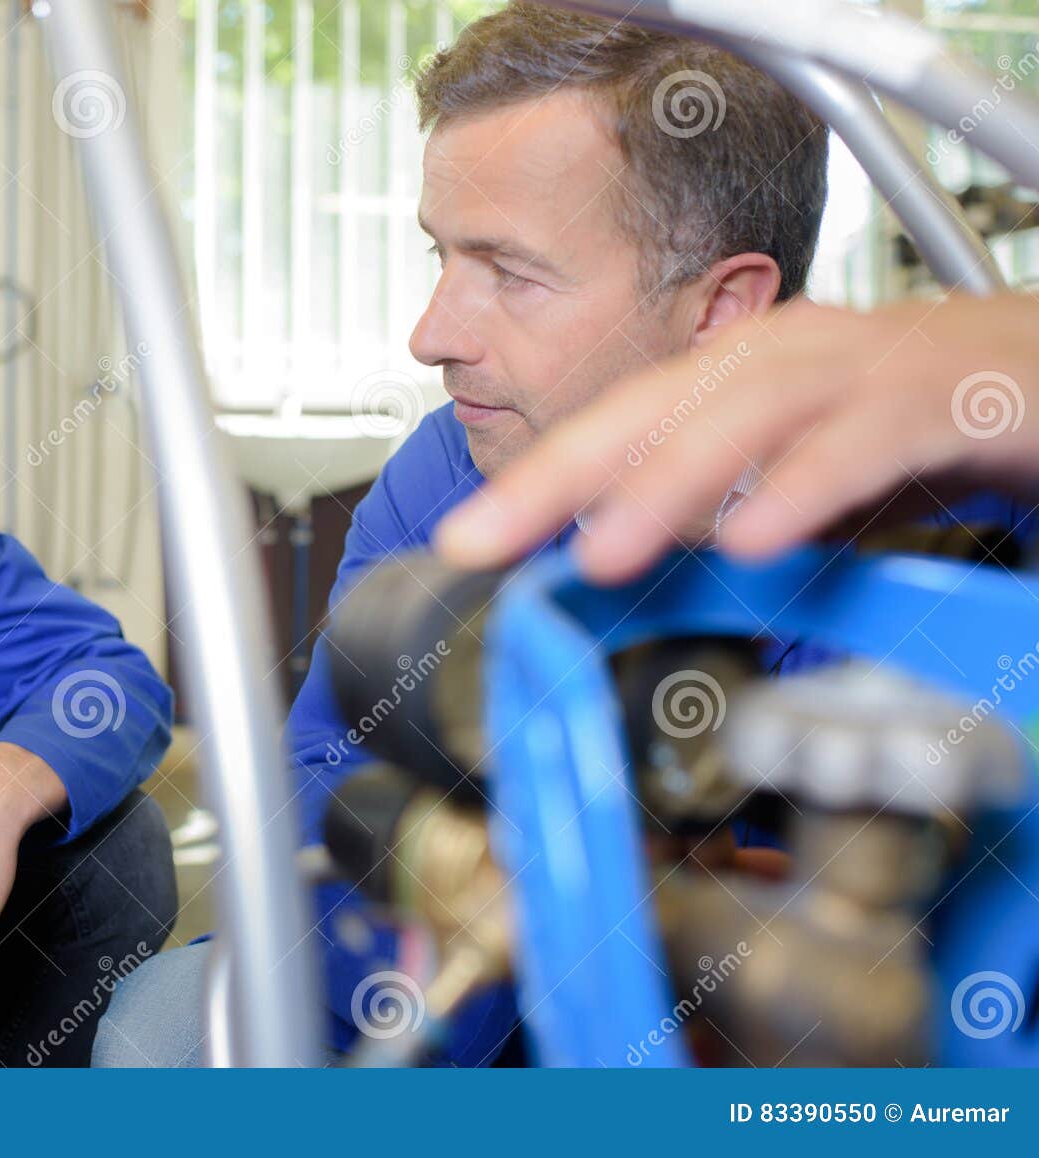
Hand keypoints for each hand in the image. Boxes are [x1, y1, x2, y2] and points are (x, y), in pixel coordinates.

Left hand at [435, 293, 1038, 582]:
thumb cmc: (922, 419)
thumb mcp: (800, 479)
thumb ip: (726, 517)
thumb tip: (641, 572)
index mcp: (740, 375)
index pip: (617, 423)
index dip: (538, 477)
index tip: (467, 538)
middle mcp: (786, 359)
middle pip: (652, 407)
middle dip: (559, 473)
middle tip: (483, 539)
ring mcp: (862, 371)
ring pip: (743, 417)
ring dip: (667, 483)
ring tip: (601, 549)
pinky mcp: (943, 399)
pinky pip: (863, 441)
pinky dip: (807, 486)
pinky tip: (759, 535)